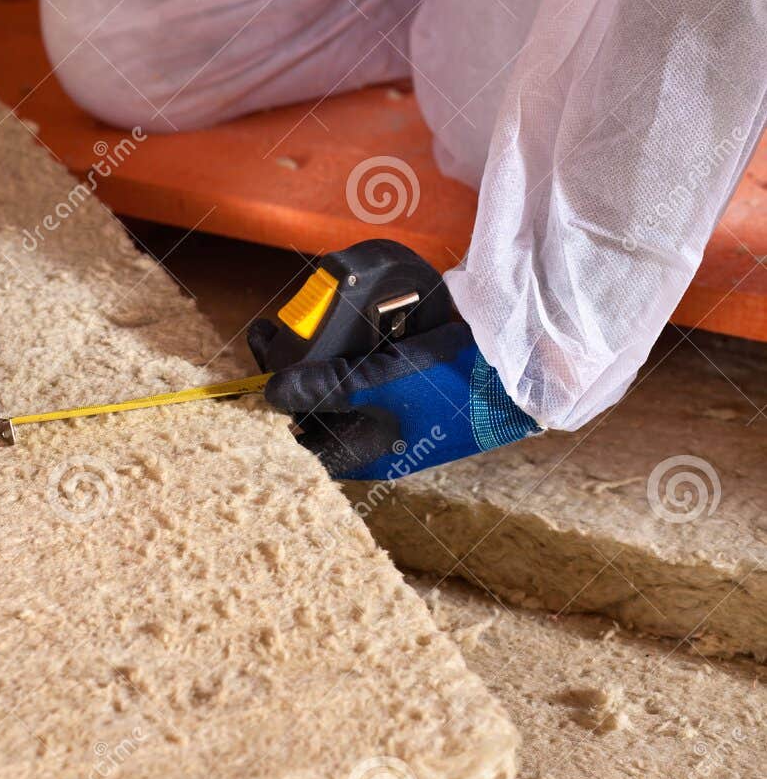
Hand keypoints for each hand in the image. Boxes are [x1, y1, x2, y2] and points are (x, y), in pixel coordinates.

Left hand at [249, 247, 538, 482]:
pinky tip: (342, 324)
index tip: (260, 371)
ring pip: (338, 388)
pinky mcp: (408, 387)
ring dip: (317, 359)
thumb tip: (269, 391)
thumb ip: (323, 388)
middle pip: (315, 408)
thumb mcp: (378, 384)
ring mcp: (392, 413)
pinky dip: (350, 352)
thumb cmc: (448, 385)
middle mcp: (375, 439)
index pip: (302, 442)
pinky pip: (366, 374)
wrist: (518, 369)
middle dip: (291, 373)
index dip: (275, 409)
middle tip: (269, 332)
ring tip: (297, 324)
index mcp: (366, 455)